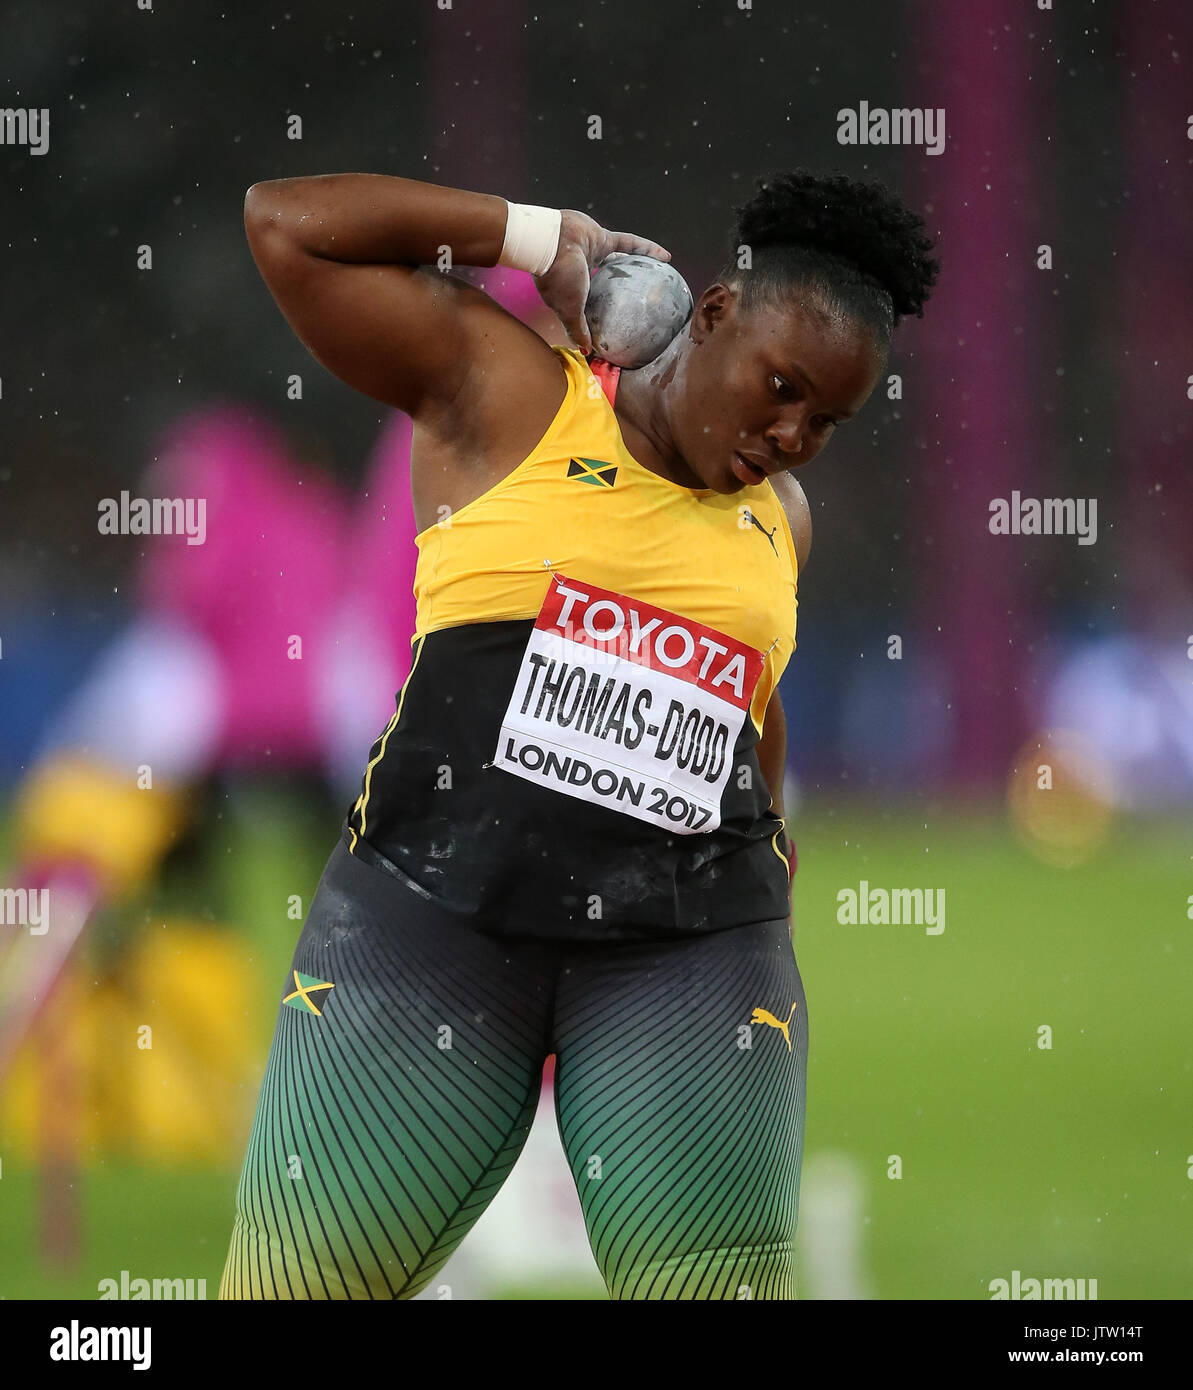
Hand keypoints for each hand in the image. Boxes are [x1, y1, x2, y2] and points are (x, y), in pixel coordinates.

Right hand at [534, 209, 670, 355]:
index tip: (616, 326)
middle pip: (606, 284)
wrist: (549, 240)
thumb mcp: (569, 311)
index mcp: (571, 291)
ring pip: (620, 262)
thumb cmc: (558, 278)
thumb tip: (587, 352)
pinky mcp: (602, 237)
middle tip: (641, 302)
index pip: (588, 306)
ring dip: (638, 267)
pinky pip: (629, 243)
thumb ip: (578, 330)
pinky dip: (646, 249)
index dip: (601, 314)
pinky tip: (666, 258)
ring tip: (657, 278)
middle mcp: (581, 272)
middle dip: (621, 291)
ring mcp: (592, 253)